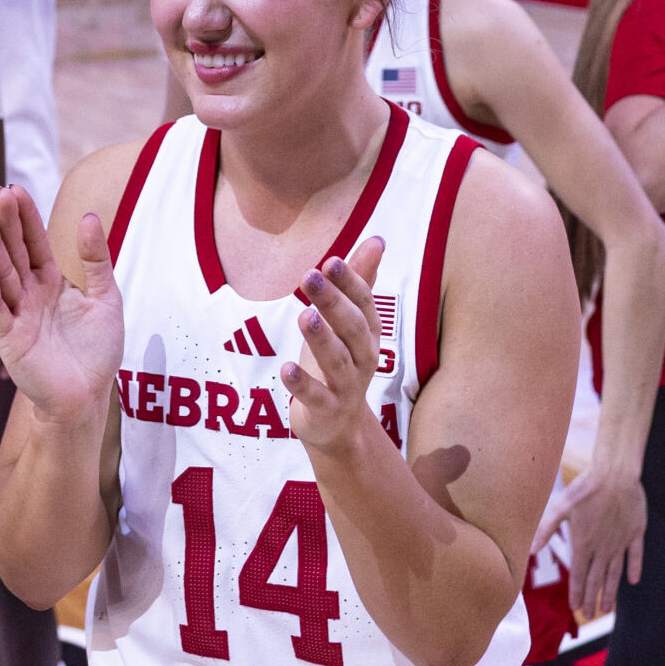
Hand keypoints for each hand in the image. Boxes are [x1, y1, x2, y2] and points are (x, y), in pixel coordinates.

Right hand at [0, 185, 124, 424]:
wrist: (89, 396)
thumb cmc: (98, 351)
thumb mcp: (106, 298)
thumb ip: (97, 260)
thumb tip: (89, 217)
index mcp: (51, 282)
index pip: (34, 243)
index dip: (26, 217)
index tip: (15, 189)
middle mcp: (29, 294)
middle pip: (14, 252)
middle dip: (6, 223)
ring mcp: (17, 315)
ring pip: (0, 274)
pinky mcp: (9, 338)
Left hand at [282, 238, 385, 453]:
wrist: (337, 426)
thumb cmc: (339, 363)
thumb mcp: (349, 322)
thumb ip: (361, 281)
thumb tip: (378, 239)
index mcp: (368, 334)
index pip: (364, 304)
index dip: (350, 283)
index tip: (330, 262)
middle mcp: (363, 358)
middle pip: (353, 328)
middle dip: (333, 302)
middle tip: (311, 277)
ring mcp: (347, 387)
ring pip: (338, 362)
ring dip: (322, 339)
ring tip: (305, 316)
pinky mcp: (327, 411)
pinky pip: (317, 397)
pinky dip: (302, 384)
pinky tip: (286, 368)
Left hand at [531, 467, 645, 616]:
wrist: (615, 473)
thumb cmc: (586, 487)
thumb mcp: (560, 506)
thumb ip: (545, 529)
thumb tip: (531, 550)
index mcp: (583, 542)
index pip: (579, 575)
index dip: (576, 593)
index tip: (575, 608)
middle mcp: (603, 547)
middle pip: (596, 579)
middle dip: (591, 599)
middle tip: (589, 615)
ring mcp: (621, 541)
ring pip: (615, 573)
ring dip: (610, 592)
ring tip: (607, 609)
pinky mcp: (635, 532)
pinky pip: (636, 555)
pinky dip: (634, 568)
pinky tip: (634, 581)